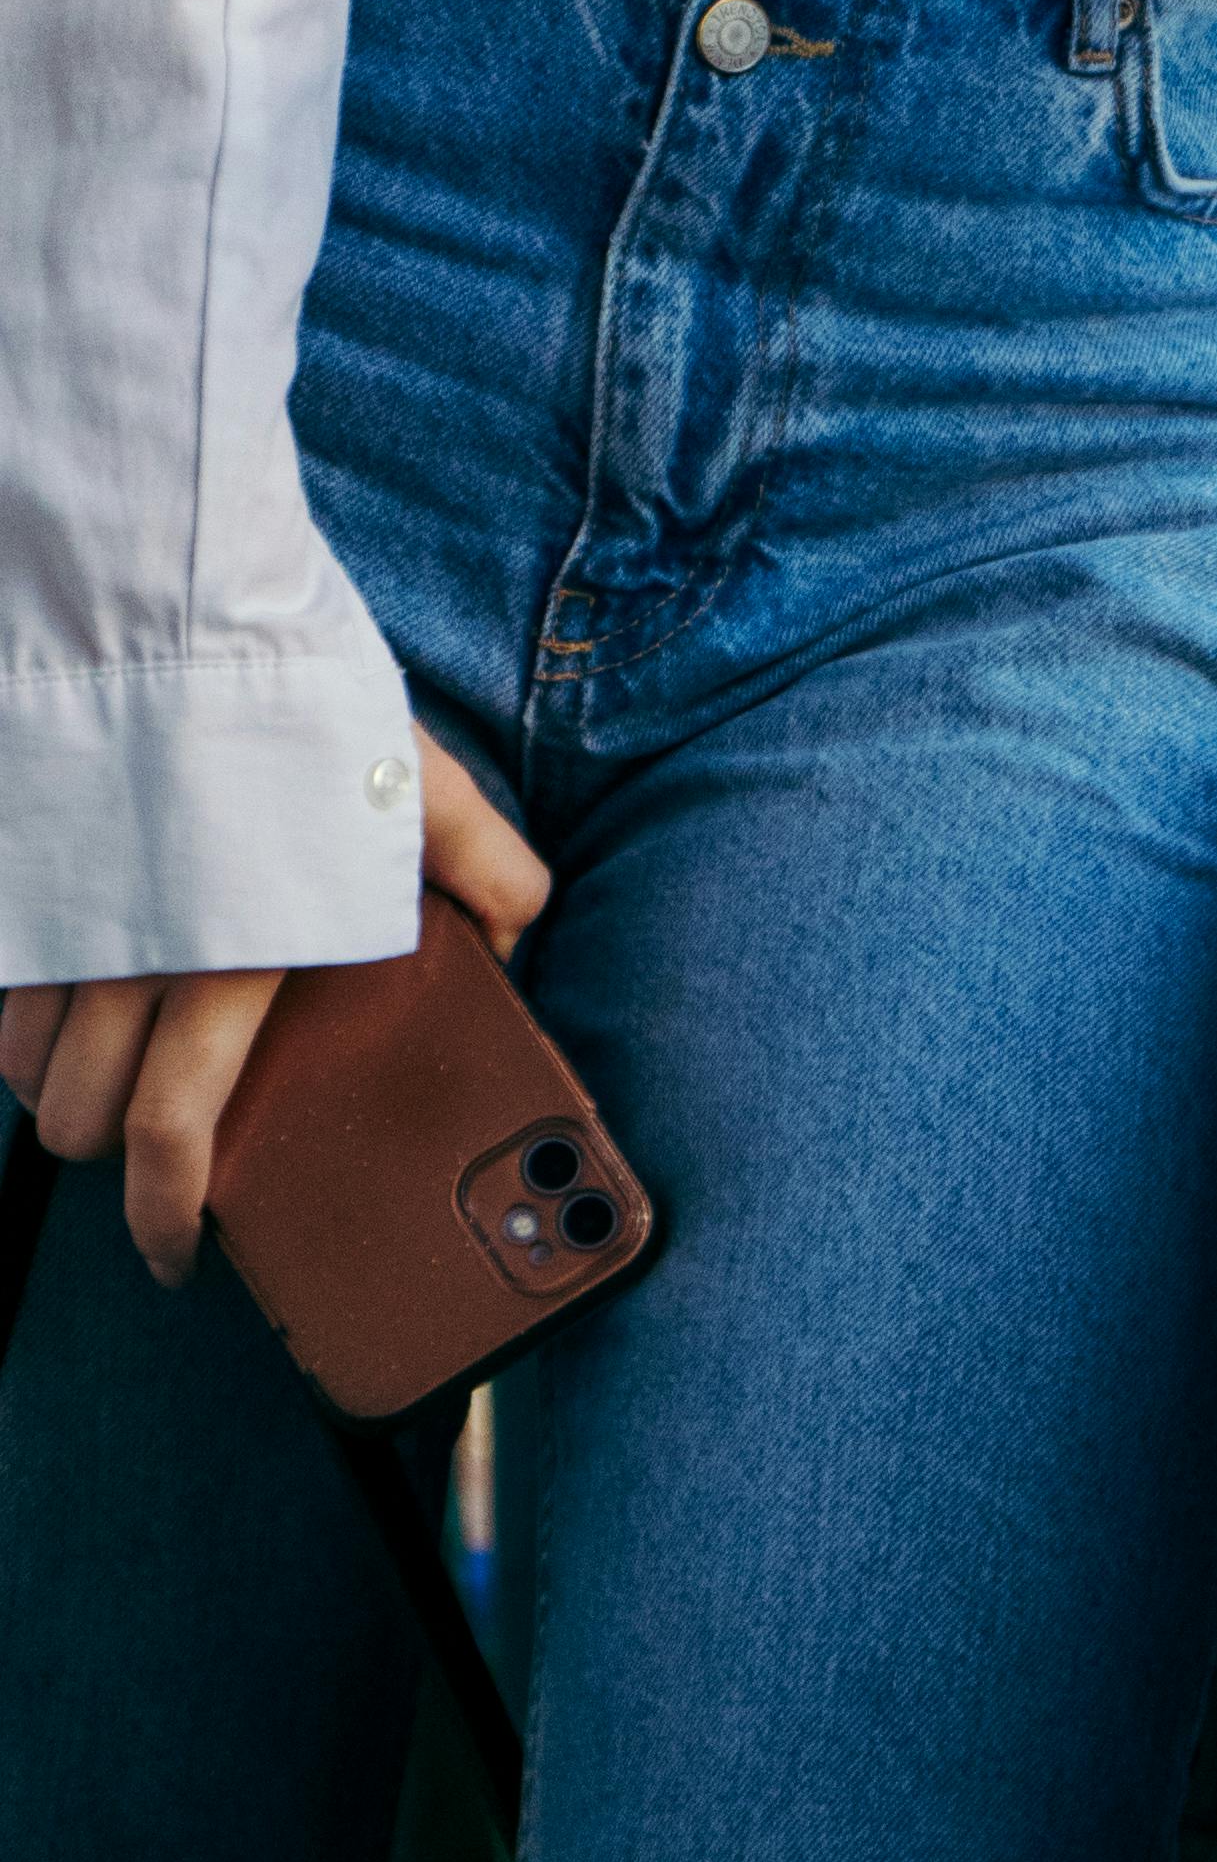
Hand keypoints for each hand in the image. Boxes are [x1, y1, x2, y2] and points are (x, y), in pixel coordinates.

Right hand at [0, 736, 550, 1290]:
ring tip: (117, 1086)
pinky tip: (68, 1018)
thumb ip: (485, 866)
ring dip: (68, 1097)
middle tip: (159, 1157)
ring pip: (30, 1072)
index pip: (174, 1135)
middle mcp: (131, 958)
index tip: (178, 1253)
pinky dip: (25, 1036)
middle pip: (83, 1121)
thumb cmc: (301, 700)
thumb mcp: (419, 781)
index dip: (164, 1217)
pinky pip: (0, 1005)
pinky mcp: (18, 891)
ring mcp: (60, 926)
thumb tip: (520, 930)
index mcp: (237, 955)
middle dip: (114, 1161)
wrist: (177, 608)